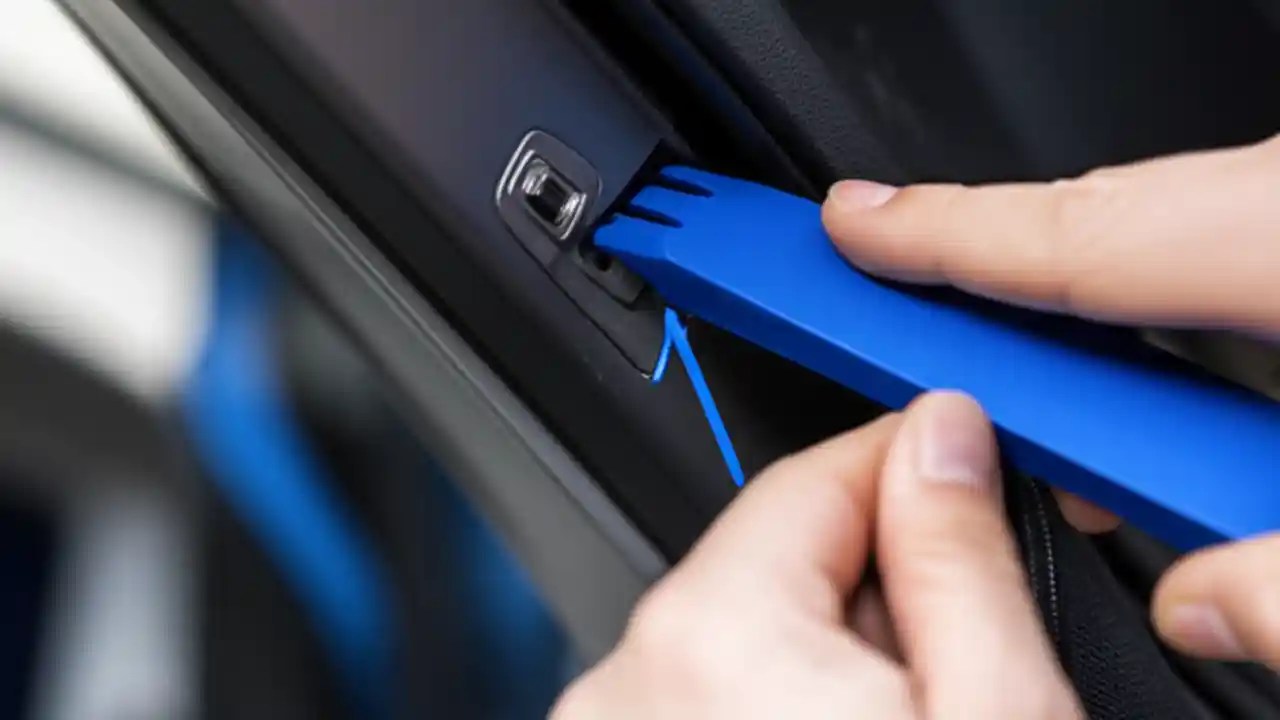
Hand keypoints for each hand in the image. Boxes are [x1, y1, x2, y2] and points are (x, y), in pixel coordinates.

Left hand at [551, 393, 1081, 718]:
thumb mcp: (995, 714)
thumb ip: (959, 558)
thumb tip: (942, 434)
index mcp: (713, 636)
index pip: (813, 472)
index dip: (910, 464)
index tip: (970, 470)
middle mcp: (626, 682)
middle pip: (774, 554)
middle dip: (872, 578)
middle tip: (962, 648)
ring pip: (743, 632)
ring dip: (825, 654)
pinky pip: (704, 696)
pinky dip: (771, 704)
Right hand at [819, 135, 1279, 668]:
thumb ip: (1279, 586)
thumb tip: (1202, 610)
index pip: (1071, 231)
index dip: (937, 233)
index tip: (850, 225)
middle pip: (1100, 217)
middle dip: (986, 269)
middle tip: (895, 311)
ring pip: (1165, 228)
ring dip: (1090, 314)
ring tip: (1052, 423)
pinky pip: (1225, 238)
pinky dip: (1172, 300)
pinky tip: (1174, 399)